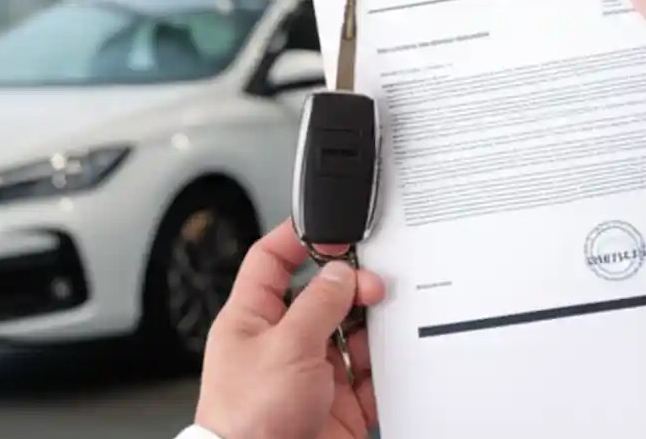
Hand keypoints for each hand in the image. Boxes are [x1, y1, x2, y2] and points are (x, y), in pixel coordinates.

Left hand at [194, 220, 385, 438]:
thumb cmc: (247, 421)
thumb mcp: (285, 346)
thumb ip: (318, 304)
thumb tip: (340, 273)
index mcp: (251, 320)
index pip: (271, 263)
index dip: (297, 238)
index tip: (331, 227)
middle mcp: (281, 344)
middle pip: (322, 297)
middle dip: (351, 287)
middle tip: (375, 285)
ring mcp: (312, 376)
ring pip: (352, 336)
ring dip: (373, 326)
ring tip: (391, 316)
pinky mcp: (339, 407)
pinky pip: (371, 378)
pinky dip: (388, 368)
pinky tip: (398, 355)